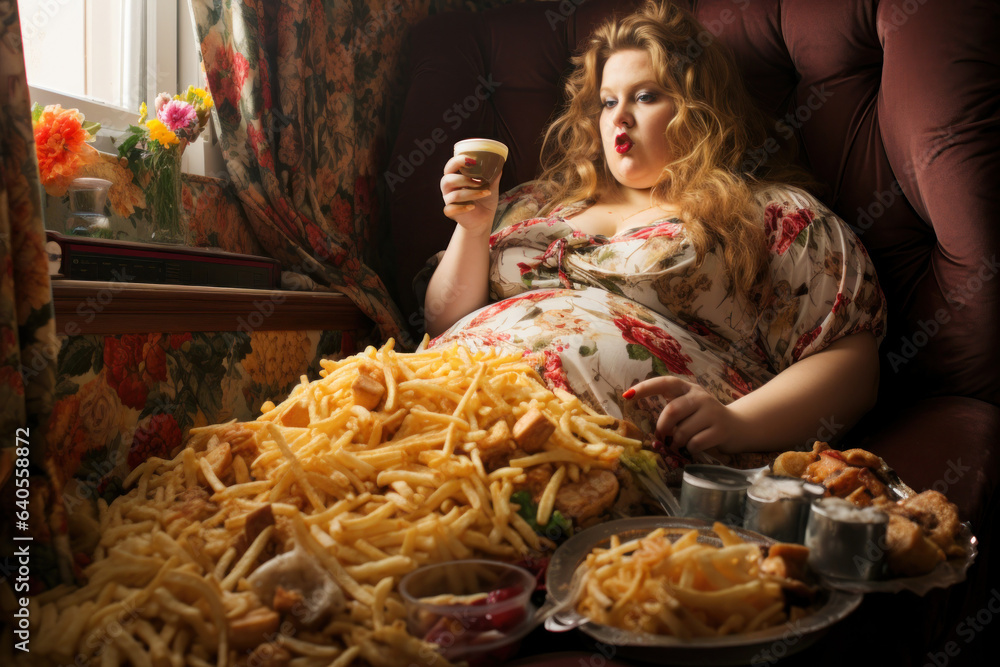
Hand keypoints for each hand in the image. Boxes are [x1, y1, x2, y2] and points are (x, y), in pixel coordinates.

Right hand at [441, 154, 501, 235]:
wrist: (484, 218)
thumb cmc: (485, 198)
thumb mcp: (491, 185)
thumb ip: (493, 174)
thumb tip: (498, 163)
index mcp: (456, 176)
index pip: (450, 166)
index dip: (457, 162)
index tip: (471, 160)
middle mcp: (449, 188)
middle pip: (447, 180)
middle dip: (464, 179)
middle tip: (480, 182)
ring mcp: (449, 200)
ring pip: (454, 195)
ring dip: (472, 193)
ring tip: (486, 193)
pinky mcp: (451, 212)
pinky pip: (450, 209)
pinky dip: (462, 208)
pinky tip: (472, 206)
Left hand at [625, 377, 745, 454]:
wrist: (738, 426)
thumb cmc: (704, 419)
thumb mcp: (688, 409)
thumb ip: (672, 414)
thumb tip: (653, 436)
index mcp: (688, 389)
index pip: (665, 382)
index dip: (646, 388)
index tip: (627, 395)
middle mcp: (700, 397)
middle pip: (672, 411)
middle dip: (662, 428)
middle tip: (661, 437)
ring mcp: (712, 413)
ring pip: (683, 431)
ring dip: (675, 443)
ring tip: (679, 444)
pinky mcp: (721, 430)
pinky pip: (695, 444)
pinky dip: (689, 450)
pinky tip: (693, 448)